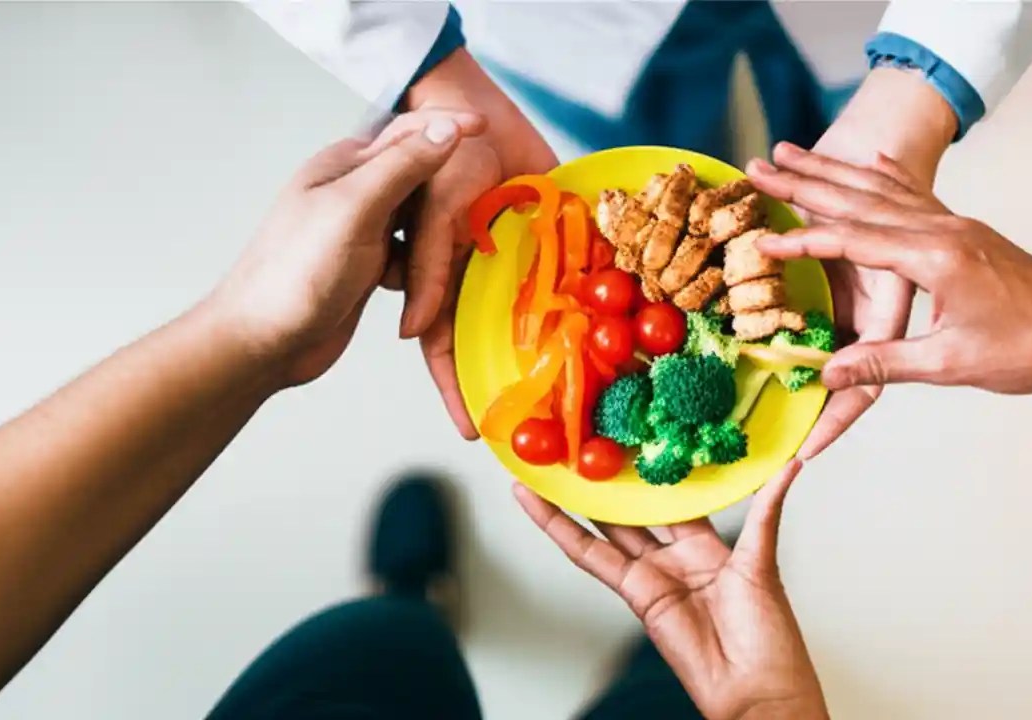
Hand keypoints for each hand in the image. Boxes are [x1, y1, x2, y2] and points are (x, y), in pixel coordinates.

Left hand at [210, 110, 484, 386]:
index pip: (410, 132)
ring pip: (421, 222)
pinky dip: (427, 270)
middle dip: (454, 188)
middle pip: (422, 178)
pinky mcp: (370, 267)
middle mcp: (357, 192)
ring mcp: (364, 231)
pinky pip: (413, 257)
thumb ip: (402, 167)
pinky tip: (436, 286)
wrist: (263, 343)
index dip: (449, 126)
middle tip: (492, 198)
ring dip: (441, 238)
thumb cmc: (297, 274)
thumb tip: (446, 127)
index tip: (487, 127)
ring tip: (473, 246)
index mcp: (348, 165)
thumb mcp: (354, 210)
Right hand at [398, 49, 558, 437]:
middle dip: (519, 381)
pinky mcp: (559, 238)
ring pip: (545, 316)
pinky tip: (621, 326)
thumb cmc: (441, 154)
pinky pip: (578, 274)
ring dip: (565, 348)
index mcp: (449, 280)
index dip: (456, 390)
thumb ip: (431, 270)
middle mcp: (488, 280)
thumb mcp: (433, 212)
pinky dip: (596, 297)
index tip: (474, 433)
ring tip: (589, 391)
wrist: (478, 106)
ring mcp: (526, 262)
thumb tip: (410, 335)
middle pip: (500, 341)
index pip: (446, 347)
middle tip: (544, 426)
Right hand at [514, 462, 827, 719]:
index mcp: (708, 544)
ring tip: (546, 466)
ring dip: (572, 500)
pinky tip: (539, 507)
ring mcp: (650, 574)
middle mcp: (674, 556)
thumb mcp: (763, 562)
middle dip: (605, 480)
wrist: (754, 690)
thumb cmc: (769, 636)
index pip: (673, 496)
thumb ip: (765, 512)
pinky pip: (591, 558)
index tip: (633, 434)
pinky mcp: (633, 592)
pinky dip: (561, 532)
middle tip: (579, 443)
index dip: (650, 467)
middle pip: (631, 509)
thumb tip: (792, 466)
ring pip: (603, 528)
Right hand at [748, 142, 946, 456]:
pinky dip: (885, 176)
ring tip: (793, 154)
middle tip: (761, 168)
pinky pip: (915, 194)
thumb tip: (829, 374)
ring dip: (835, 173)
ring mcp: (956, 225)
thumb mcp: (951, 364)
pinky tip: (869, 162)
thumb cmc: (1027, 351)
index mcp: (937, 258)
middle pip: (860, 200)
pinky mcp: (966, 231)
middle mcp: (944, 230)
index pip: (856, 241)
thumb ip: (886, 363)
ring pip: (883, 190)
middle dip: (806, 184)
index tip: (765, 240)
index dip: (806, 241)